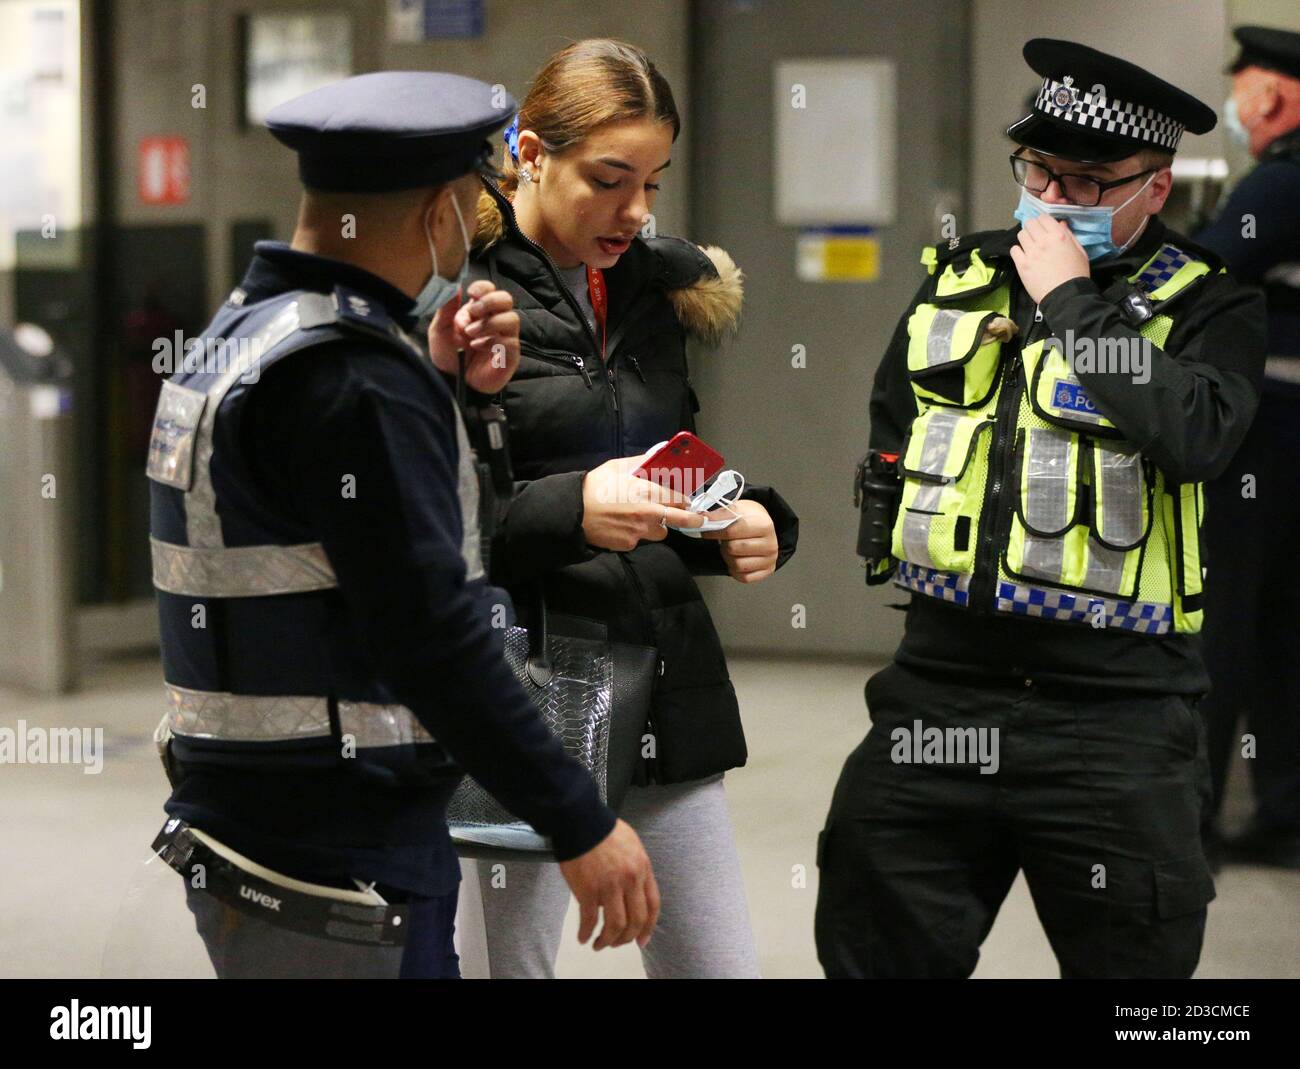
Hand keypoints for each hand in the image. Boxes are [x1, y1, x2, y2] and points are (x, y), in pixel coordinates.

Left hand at [427, 278, 519, 393]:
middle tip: (474, 312)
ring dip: (490, 323)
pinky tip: (477, 347)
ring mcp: (504, 337)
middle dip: (490, 301)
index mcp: (477, 311)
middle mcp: (494, 320)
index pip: (489, 289)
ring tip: (471, 334)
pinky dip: (492, 342)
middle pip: (506, 299)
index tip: (471, 293)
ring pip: (512, 319)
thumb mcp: (440, 330)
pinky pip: (510, 341)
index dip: (483, 287)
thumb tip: (453, 285)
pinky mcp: (510, 354)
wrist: (452, 382)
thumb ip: (446, 308)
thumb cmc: (448, 355)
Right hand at [558, 819, 659, 949]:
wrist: (581, 821)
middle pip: (635, 921)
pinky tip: (583, 937)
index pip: (653, 906)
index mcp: (643, 869)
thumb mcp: (633, 846)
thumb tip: (632, 894)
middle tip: (617, 944)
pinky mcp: (588, 890)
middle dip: (627, 938)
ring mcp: (609, 886)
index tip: (642, 941)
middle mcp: (630, 880)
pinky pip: (589, 920)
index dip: (648, 928)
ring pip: (615, 925)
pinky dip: (586, 933)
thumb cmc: (605, 831)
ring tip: (599, 945)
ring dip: (607, 941)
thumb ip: (636, 871)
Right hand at [581, 454, 705, 550]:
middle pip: (681, 519)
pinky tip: (622, 526)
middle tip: (698, 519)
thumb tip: (658, 454)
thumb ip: (641, 462)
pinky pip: (641, 540)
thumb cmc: (594, 486)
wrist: (572, 512)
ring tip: (642, 519)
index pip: (679, 498)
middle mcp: (647, 512)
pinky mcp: (629, 544)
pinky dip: (637, 534)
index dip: (685, 500)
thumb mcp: (617, 467)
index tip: (687, 500)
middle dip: (692, 519)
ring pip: (661, 532)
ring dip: (658, 526)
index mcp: (646, 491)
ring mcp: (639, 531)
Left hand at [701, 498, 778, 582]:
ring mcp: (770, 559)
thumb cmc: (748, 518)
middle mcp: (770, 543)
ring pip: (738, 565)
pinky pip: (744, 577)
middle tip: (725, 541)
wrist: (763, 526)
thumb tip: (702, 518)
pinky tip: (737, 559)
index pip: (731, 531)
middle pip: (733, 549)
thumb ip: (719, 515)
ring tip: (732, 550)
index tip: (705, 532)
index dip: (714, 532)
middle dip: (724, 545)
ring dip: (729, 558)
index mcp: (764, 525)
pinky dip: (736, 571)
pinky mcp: (768, 571)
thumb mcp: (736, 510)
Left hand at [1010, 213, 1089, 304]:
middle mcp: (1043, 241)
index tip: (1043, 227)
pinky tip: (1025, 256)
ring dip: (1025, 238)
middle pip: (1029, 223)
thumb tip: (1060, 224)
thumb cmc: (1076, 274)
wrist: (1065, 295)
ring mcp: (1031, 253)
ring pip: (1021, 235)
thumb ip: (1069, 235)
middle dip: (1032, 227)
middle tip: (1035, 236)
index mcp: (1058, 236)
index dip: (1043, 221)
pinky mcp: (1022, 265)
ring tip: (1030, 246)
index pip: (1043, 217)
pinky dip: (1018, 251)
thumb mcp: (1079, 251)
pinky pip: (1014, 250)